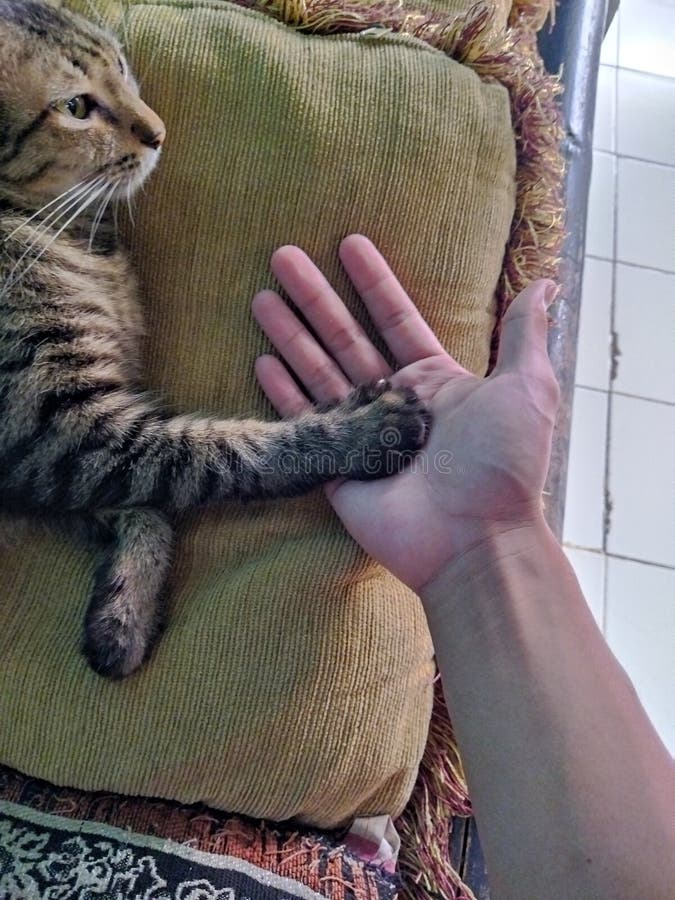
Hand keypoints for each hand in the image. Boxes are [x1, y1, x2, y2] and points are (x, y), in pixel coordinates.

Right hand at [253, 235, 559, 592]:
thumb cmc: (503, 464)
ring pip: (319, 373)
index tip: (349, 243)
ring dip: (291, 337)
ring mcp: (362, 434)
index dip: (373, 281)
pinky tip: (262, 363)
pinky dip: (284, 394)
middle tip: (283, 256)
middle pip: (346, 338)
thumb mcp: (525, 389)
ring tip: (261, 297)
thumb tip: (546, 283)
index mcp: (434, 382)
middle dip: (314, 298)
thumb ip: (524, 335)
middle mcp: (394, 403)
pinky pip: (306, 423)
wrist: (474, 538)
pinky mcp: (337, 467)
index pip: (395, 319)